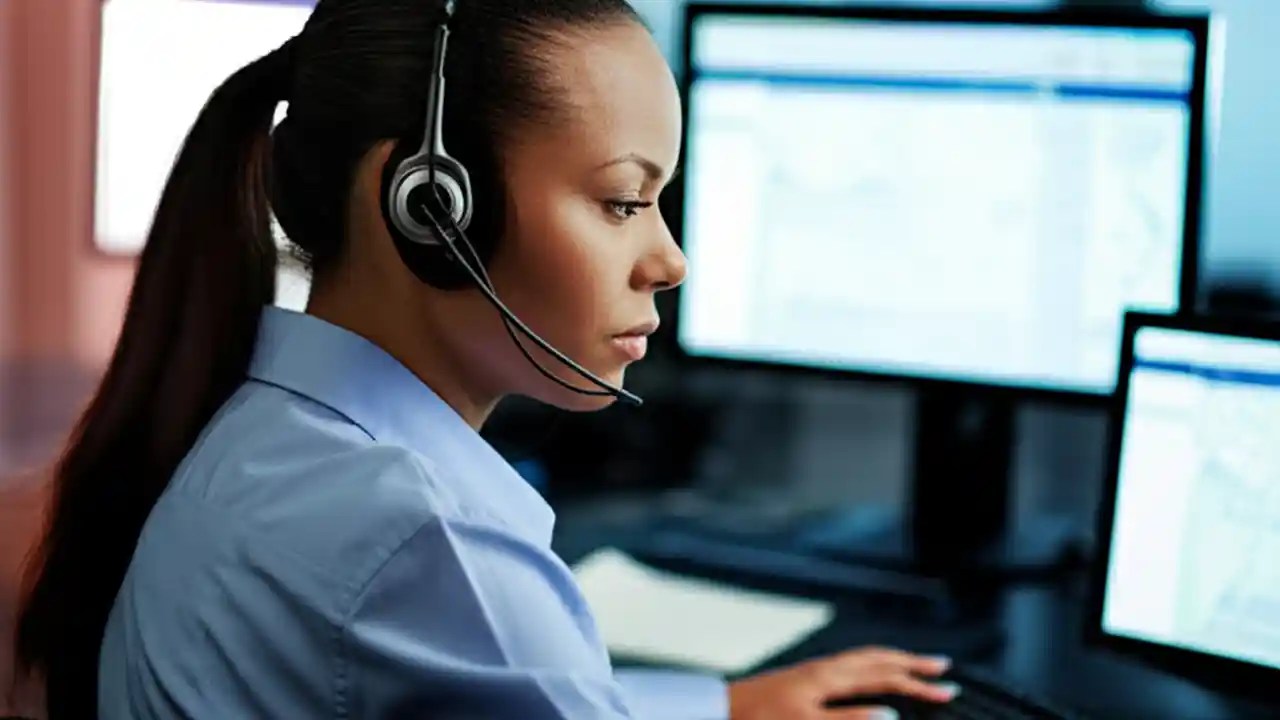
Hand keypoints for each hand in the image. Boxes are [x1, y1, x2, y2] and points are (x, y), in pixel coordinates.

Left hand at [727, 646, 959, 719]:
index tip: (948, 692)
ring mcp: (815, 670)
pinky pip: (849, 663)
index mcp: (829, 677)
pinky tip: (870, 673)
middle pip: (878, 659)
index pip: (885, 677)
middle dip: (912, 663)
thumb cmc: (759, 718)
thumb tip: (890, 715)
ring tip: (915, 664)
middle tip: (943, 668)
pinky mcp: (805, 676)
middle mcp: (825, 667)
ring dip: (893, 659)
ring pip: (864, 657)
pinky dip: (871, 663)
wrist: (721, 709)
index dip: (918, 685)